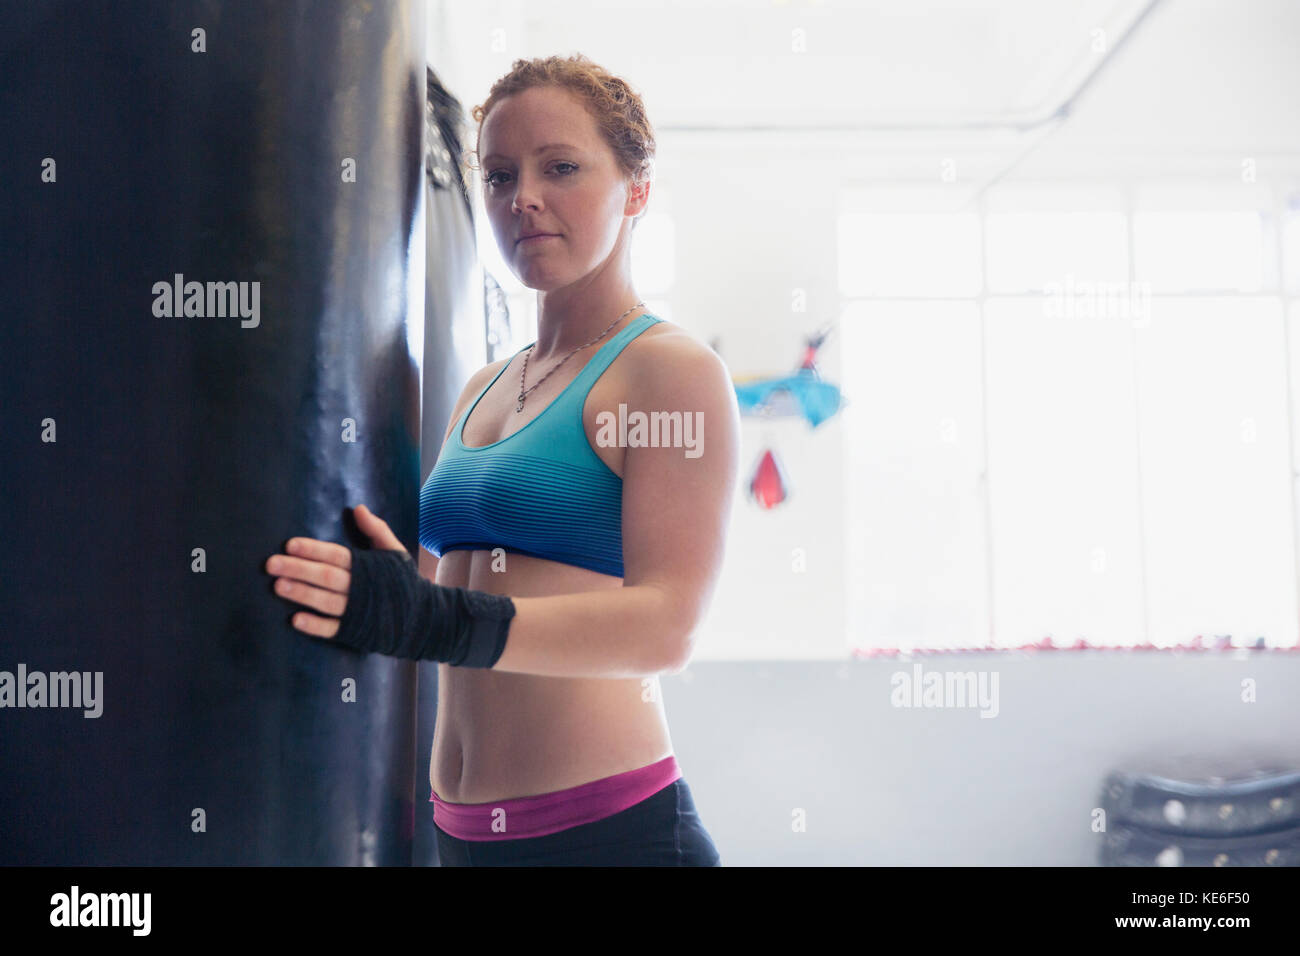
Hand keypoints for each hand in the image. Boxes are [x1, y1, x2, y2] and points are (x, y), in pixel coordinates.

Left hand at [265, 504, 409, 638]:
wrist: (423, 617)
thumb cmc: (403, 581)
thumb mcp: (394, 551)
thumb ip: (377, 530)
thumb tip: (358, 508)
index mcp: (368, 566)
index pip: (337, 555)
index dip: (313, 549)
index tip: (290, 544)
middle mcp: (361, 588)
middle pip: (326, 576)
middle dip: (298, 569)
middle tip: (271, 564)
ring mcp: (358, 611)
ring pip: (326, 601)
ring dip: (302, 594)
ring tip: (278, 586)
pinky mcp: (356, 631)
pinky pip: (333, 629)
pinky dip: (315, 625)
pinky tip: (295, 620)